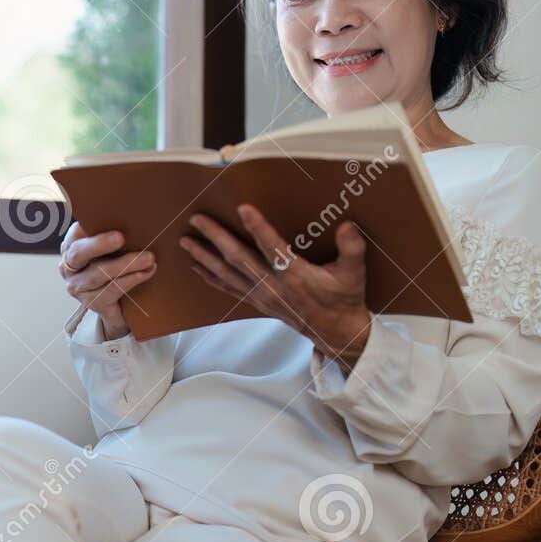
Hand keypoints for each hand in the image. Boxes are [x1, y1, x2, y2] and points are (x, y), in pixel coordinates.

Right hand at [59, 222, 156, 339]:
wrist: (118, 304)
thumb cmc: (114, 266)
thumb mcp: (110, 247)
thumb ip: (112, 232)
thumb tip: (132, 215)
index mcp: (71, 246)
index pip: (75, 233)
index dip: (89, 227)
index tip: (107, 222)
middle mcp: (68, 267)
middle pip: (79, 253)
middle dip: (100, 244)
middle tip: (121, 238)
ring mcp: (78, 287)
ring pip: (100, 273)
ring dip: (127, 264)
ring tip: (148, 258)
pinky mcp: (92, 302)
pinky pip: (112, 290)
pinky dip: (131, 280)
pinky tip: (146, 272)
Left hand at [179, 204, 371, 368]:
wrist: (335, 332)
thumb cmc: (344, 298)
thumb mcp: (354, 274)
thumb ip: (352, 248)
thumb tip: (348, 225)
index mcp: (295, 276)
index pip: (273, 249)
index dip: (258, 229)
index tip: (243, 209)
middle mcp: (272, 286)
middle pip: (238, 258)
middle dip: (216, 237)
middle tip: (197, 219)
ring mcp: (261, 295)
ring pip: (227, 273)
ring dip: (204, 256)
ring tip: (186, 241)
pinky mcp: (257, 301)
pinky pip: (228, 287)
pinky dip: (210, 276)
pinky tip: (196, 265)